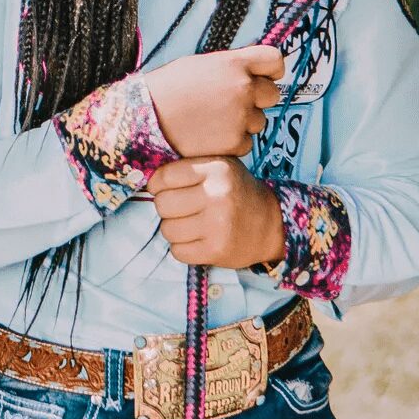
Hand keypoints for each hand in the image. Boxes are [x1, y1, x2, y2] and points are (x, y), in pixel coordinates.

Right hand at [144, 46, 284, 158]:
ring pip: (258, 122)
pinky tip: (208, 136)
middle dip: (257, 100)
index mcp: (233, 64)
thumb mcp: (198, 65)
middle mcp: (242, 88)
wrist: (143, 121)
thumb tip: (249, 71)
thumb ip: (229, 67)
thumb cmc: (166, 90)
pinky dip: (231, 142)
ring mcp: (240, 117)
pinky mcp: (234, 143)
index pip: (274, 60)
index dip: (271, 70)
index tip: (265, 77)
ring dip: (242, 123)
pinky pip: (245, 143)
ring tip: (212, 121)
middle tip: (232, 104)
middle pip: (271, 94)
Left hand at [148, 156, 285, 269]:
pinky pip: (178, 251)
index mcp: (216, 169)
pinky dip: (182, 248)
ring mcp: (218, 225)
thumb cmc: (236, 192)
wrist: (272, 224)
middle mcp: (217, 195)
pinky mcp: (217, 250)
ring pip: (167, 229)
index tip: (164, 189)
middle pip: (163, 204)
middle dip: (166, 208)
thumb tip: (147, 179)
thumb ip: (188, 168)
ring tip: (191, 225)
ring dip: (174, 229)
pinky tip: (197, 240)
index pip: (165, 177)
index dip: (157, 185)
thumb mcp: (219, 168)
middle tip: (180, 209)